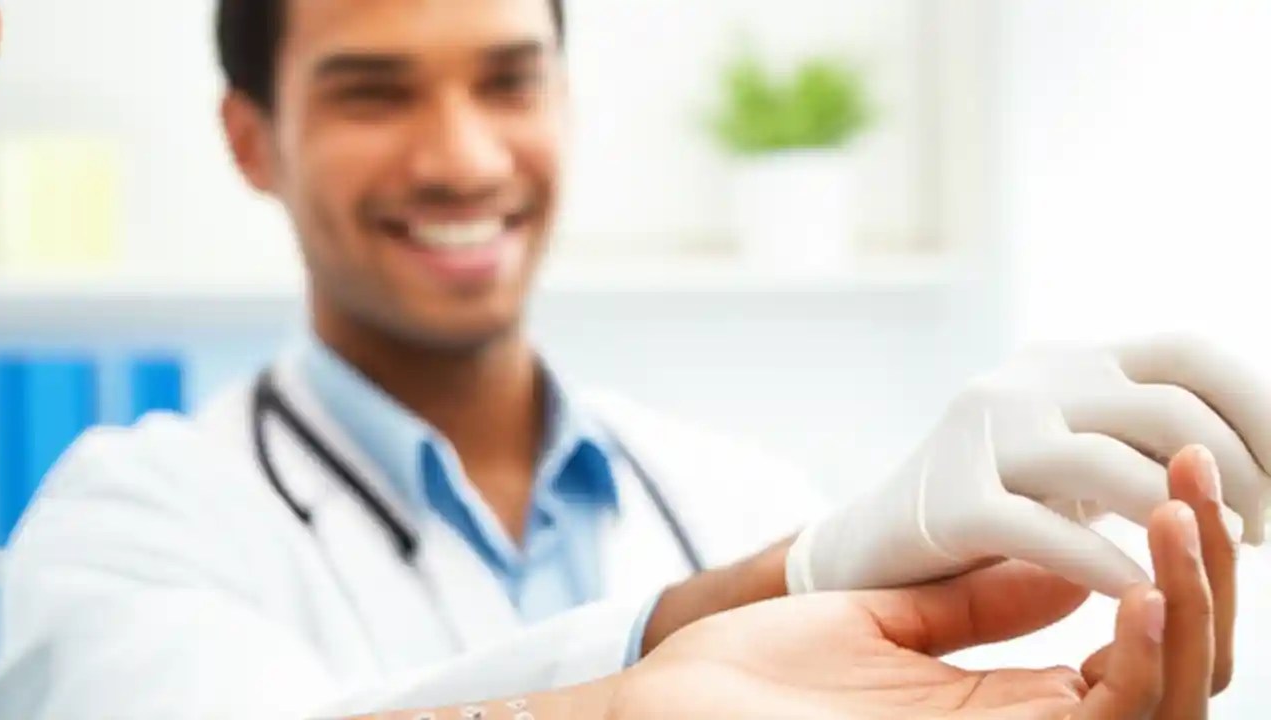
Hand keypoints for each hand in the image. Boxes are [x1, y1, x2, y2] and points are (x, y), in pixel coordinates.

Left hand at [610, 447, 1235, 718]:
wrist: (672, 711)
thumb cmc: (761, 674)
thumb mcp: (890, 619)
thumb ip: (986, 598)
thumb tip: (1080, 561)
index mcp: (1013, 708)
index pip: (1140, 650)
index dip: (1180, 569)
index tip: (1180, 480)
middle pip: (1177, 673)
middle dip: (1206, 574)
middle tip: (1202, 474)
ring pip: (1171, 701)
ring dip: (1195, 601)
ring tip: (1184, 509)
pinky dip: (1145, 658)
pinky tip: (1138, 580)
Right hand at [788, 334, 1265, 596]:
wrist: (880, 539)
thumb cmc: (1000, 499)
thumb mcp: (1076, 448)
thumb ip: (1142, 436)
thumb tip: (1260, 456)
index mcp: (1066, 360)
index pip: (1187, 355)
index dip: (1259, 406)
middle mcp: (1024, 381)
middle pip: (1165, 410)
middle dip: (1241, 475)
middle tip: (1264, 532)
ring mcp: (981, 434)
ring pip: (1107, 467)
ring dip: (1181, 524)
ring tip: (1207, 567)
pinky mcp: (948, 498)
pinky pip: (1044, 532)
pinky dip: (1106, 568)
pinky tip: (1138, 595)